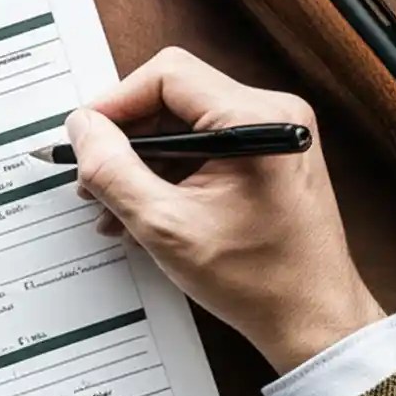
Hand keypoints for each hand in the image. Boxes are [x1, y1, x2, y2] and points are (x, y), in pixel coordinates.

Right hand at [67, 47, 383, 373]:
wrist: (312, 320)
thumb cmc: (261, 280)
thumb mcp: (165, 226)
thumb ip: (113, 171)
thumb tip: (83, 129)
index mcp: (255, 118)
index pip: (166, 75)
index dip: (115, 103)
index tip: (85, 136)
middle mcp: (270, 114)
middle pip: (171, 98)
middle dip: (124, 141)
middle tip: (92, 179)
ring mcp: (270, 134)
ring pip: (181, 125)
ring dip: (140, 163)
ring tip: (114, 206)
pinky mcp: (264, 155)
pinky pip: (200, 146)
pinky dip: (166, 175)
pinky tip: (143, 211)